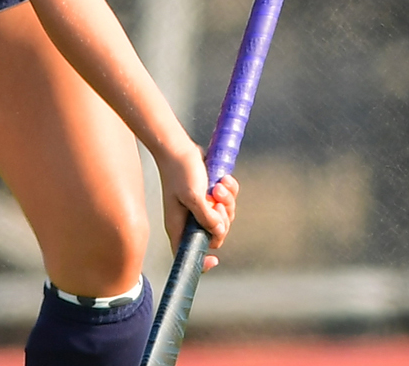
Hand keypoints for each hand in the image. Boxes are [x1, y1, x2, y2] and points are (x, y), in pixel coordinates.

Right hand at [154, 145, 239, 271]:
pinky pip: (227, 201)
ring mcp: (200, 208)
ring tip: (219, 184)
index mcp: (179, 226)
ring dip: (227, 200)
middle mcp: (190, 220)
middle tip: (217, 199)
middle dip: (222, 217)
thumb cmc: (180, 172)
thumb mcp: (193, 196)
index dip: (201, 262)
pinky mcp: (209, 196)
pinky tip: (223, 178)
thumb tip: (219, 231)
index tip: (214, 261)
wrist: (179, 148)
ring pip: (223, 216)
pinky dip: (229, 191)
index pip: (189, 253)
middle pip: (215, 234)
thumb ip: (206, 217)